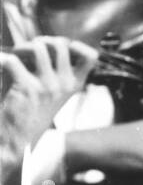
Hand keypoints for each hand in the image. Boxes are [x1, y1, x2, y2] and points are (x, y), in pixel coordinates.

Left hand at [0, 36, 97, 170]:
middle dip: (40, 42)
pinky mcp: (27, 88)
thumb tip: (41, 46)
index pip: (90, 55)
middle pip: (59, 44)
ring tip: (14, 60)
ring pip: (37, 47)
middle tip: (28, 55)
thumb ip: (52, 72)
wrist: (14, 142)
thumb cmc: (27, 116)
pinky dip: (0, 62)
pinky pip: (12, 60)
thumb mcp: (49, 94)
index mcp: (73, 85)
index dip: (74, 44)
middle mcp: (64, 84)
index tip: (58, 48)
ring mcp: (48, 86)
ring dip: (20, 49)